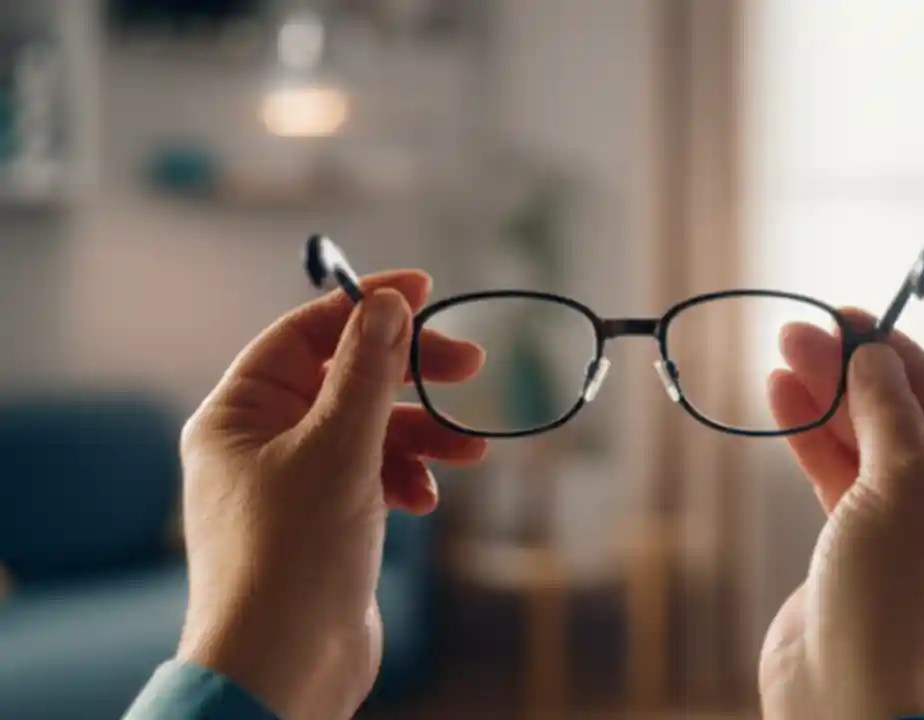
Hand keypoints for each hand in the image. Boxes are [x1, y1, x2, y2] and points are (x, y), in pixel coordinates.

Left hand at [177, 272, 487, 718]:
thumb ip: (366, 371)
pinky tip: (427, 500)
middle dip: (409, 376)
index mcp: (238, 414)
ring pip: (368, 431)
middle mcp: (260, 442)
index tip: (425, 290)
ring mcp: (294, 484)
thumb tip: (386, 303)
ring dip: (420, 435)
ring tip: (467, 452)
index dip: (365, 306)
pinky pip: (373, 477)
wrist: (284, 668)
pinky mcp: (325, 521)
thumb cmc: (291, 556)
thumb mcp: (338, 448)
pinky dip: (406, 479)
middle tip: (470, 364)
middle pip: (346, 379)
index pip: (305, 332)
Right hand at [758, 309, 923, 719]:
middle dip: (853, 376)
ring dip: (826, 402)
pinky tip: (782, 399)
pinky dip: (813, 441)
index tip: (852, 317)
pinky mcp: (861, 546)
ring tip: (783, 353)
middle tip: (803, 331)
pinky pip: (841, 479)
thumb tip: (875, 353)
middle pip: (907, 421)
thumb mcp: (901, 481)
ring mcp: (910, 531)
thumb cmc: (894, 586)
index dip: (902, 358)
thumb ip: (888, 409)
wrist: (844, 688)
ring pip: (868, 447)